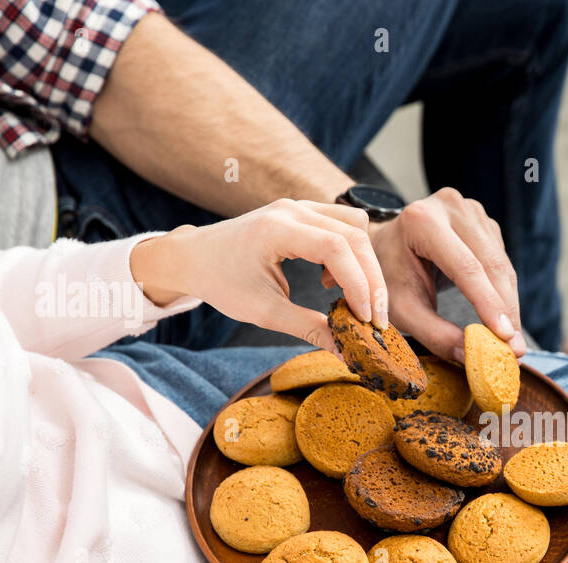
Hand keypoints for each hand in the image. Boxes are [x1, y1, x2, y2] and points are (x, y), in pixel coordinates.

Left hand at [130, 199, 387, 349]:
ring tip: (350, 297)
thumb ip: (308, 328)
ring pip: (355, 226)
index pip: (336, 248)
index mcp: (277, 229)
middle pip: (354, 236)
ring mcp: (298, 206)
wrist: (193, 257)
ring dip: (363, 263)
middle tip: (374, 318)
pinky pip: (343, 224)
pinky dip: (350, 253)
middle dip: (371, 280)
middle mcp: (292, 210)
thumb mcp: (263, 311)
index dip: (359, 284)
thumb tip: (344, 350)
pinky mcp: (302, 212)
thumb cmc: (221, 281)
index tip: (365, 319)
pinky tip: (331, 279)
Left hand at [371, 187, 526, 362]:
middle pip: (491, 264)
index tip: (507, 338)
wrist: (383, 244)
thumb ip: (433, 333)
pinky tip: (504, 318)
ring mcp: (471, 210)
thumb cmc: (388, 276)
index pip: (466, 267)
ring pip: (502, 264)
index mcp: (423, 221)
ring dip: (510, 305)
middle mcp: (450, 206)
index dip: (489, 304)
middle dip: (506, 310)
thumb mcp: (402, 308)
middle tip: (516, 349)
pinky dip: (505, 293)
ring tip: (513, 341)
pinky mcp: (483, 221)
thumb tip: (469, 357)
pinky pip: (502, 262)